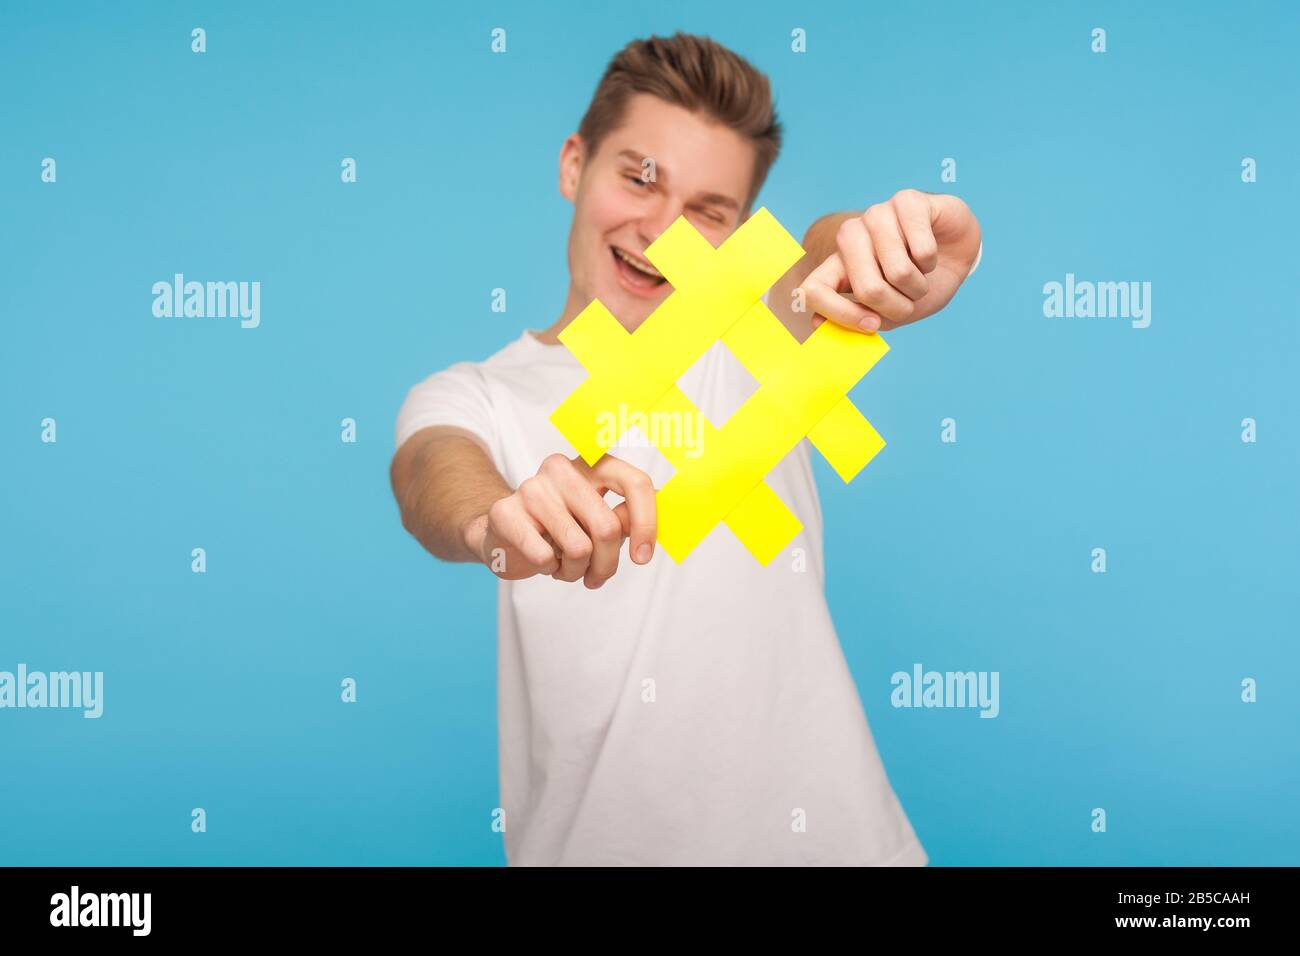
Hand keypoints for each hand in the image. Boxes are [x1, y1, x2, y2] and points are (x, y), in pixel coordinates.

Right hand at [464, 453, 656, 587]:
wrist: (504, 534)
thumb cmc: (559, 527)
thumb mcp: (597, 519)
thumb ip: (628, 517)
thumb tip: (673, 517)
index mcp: (592, 464)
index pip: (635, 482)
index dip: (647, 524)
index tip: (642, 558)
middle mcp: (562, 468)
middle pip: (607, 527)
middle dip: (606, 564)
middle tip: (596, 576)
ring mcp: (532, 487)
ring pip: (578, 548)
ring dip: (575, 572)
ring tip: (564, 566)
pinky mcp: (506, 512)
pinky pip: (545, 557)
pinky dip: (549, 570)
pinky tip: (542, 560)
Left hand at [800, 190, 980, 332]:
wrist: (955, 253)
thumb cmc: (917, 282)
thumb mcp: (889, 310)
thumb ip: (858, 319)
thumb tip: (815, 324)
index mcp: (838, 264)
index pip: (814, 290)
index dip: (839, 314)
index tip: (872, 325)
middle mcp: (851, 235)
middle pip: (866, 289)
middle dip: (897, 307)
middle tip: (910, 301)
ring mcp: (876, 214)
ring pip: (898, 271)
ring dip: (919, 286)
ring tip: (921, 274)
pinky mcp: (906, 201)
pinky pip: (922, 250)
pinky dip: (932, 262)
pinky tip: (930, 250)